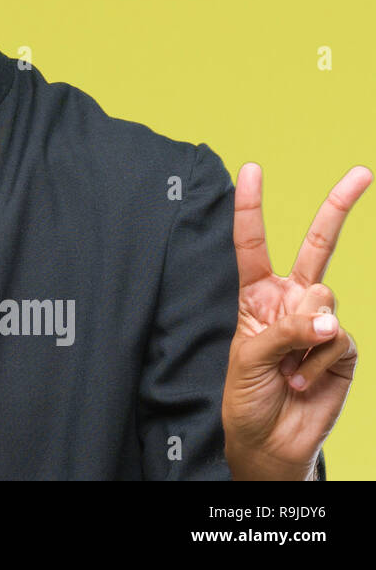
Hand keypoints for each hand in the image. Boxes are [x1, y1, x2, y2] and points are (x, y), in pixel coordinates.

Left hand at [222, 162, 370, 479]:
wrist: (269, 440)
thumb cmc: (246, 395)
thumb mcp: (248, 356)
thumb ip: (285, 331)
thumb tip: (329, 320)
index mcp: (257, 295)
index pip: (253, 244)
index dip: (251, 206)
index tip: (251, 168)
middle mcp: (291, 300)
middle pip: (318, 246)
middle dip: (339, 207)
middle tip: (361, 173)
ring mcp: (320, 321)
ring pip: (323, 298)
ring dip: (302, 335)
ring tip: (285, 367)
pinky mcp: (343, 346)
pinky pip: (335, 337)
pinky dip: (316, 361)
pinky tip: (301, 379)